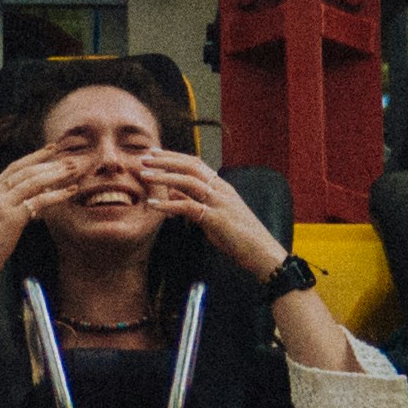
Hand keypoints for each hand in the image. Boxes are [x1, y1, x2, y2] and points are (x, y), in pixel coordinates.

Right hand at [0, 151, 75, 283]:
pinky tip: (70, 191)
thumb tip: (37, 200)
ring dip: (55, 174)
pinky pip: (38, 201)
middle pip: (25, 170)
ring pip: (33, 181)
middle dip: (49, 162)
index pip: (13, 168)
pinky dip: (56, 195)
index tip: (50, 149)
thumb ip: (12, 207)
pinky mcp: (11, 218)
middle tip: (69, 159)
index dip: (33, 157)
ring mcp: (1, 205)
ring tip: (73, 170)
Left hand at [135, 149, 276, 277]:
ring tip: (144, 176)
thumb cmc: (240, 238)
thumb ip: (194, 202)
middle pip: (190, 166)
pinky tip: (154, 205)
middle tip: (144, 158)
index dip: (174, 156)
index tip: (155, 153)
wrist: (263, 254)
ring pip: (188, 181)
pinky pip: (188, 207)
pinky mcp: (216, 219)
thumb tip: (172, 193)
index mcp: (222, 187)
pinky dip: (168, 205)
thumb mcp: (214, 216)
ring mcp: (220, 203)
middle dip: (165, 160)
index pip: (195, 163)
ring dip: (164, 177)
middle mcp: (221, 190)